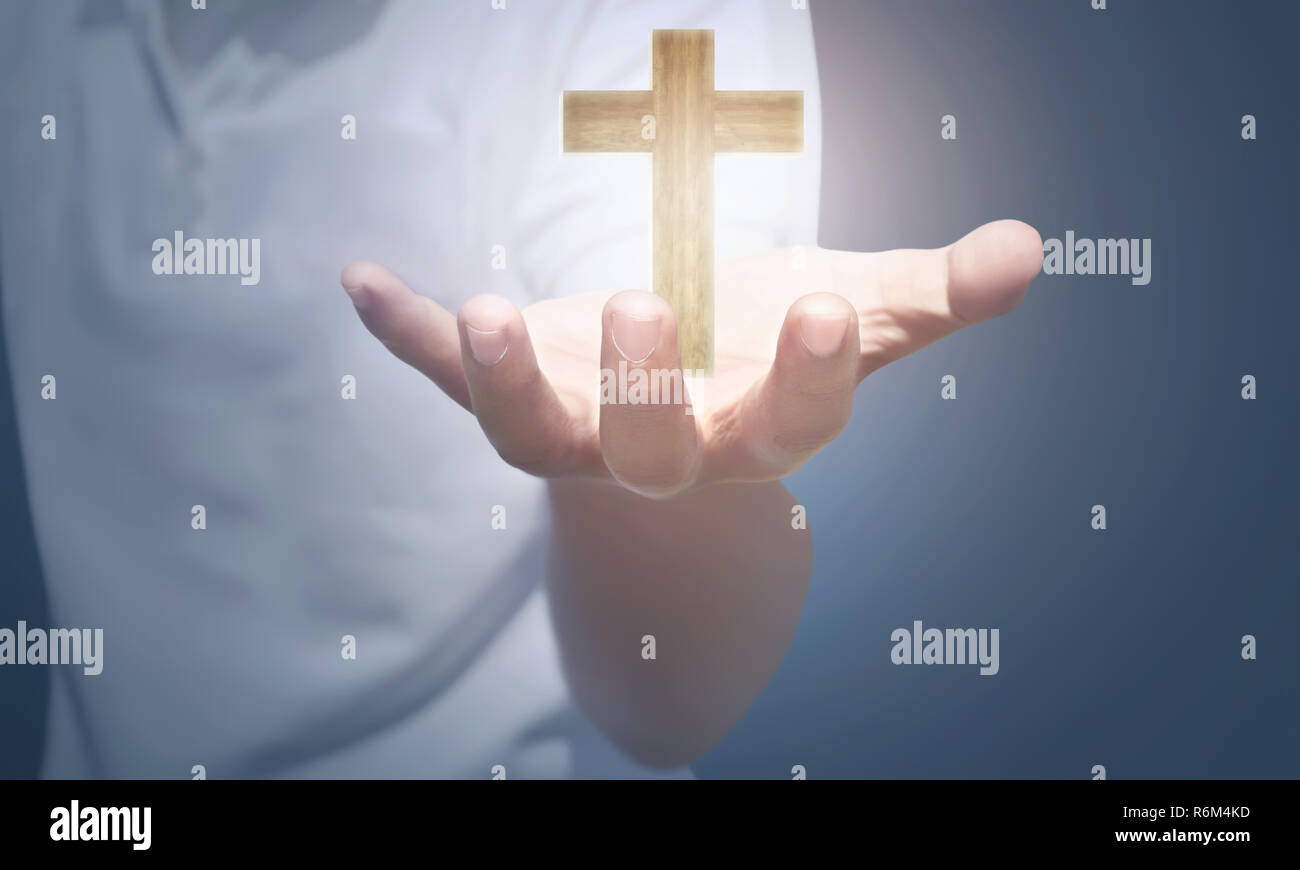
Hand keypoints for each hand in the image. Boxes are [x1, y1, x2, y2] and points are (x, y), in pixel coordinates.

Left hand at [340, 219, 1041, 497]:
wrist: (682, 411)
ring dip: (500, 380)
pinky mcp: (514, 391)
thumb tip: (1033, 247)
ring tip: (481, 311)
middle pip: (652, 448)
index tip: (823, 306)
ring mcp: (577, 427)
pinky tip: (362, 279)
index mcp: (758, 429)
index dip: (809, 376)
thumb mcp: (854, 317)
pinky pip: (444, 374)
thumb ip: (933, 294)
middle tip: (644, 303)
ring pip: (532, 433)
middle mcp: (663, 450)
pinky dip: (406, 334)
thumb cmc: (769, 357)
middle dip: (646, 389)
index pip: (794, 419)